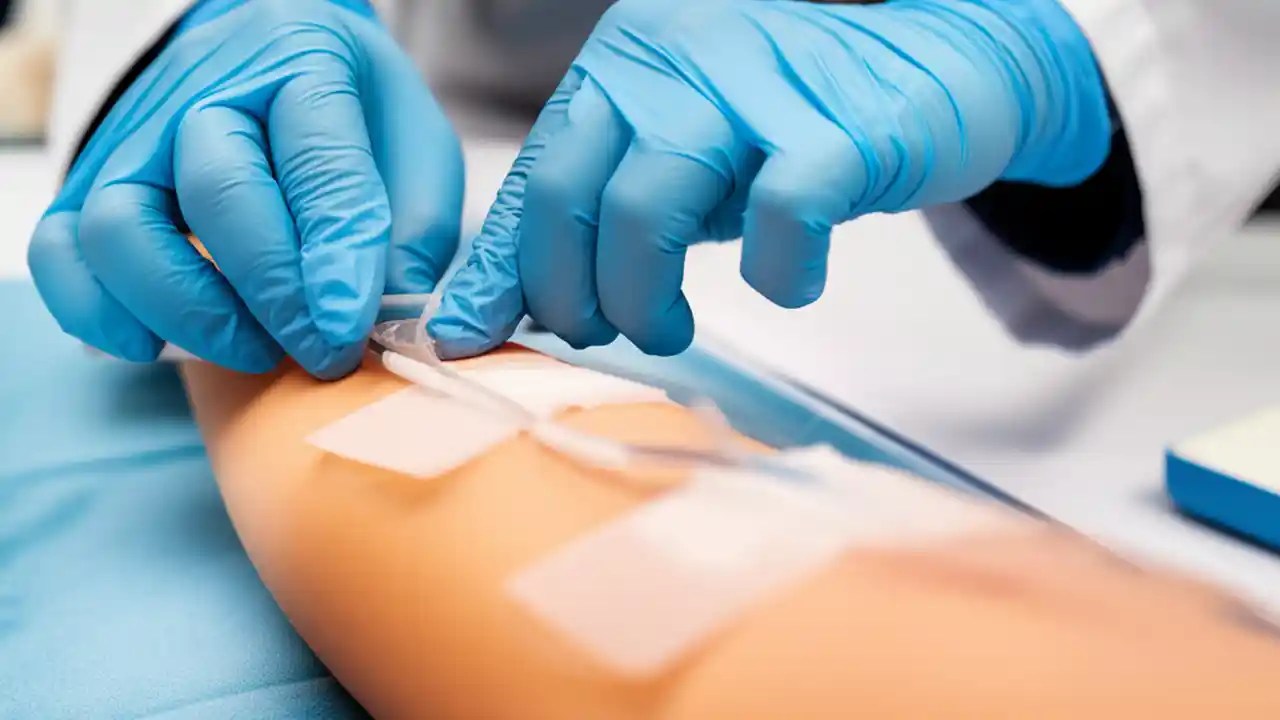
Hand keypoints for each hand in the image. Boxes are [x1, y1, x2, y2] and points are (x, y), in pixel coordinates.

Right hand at [28, 0, 462, 377]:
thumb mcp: (417, 155)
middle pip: (218, 193)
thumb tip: (382, 320)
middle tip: (322, 353)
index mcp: (303, 61)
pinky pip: (60, 251)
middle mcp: (206, 89)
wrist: (279, 72)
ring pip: (121, 226)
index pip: (316, 160)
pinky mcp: (90, 182)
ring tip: (257, 351)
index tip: (347, 326)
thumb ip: (411, 234)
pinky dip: (97, 312)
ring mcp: (136, 135)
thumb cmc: (357, 120)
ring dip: (189, 310)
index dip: (334, 254)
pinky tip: (154, 347)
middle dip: (274, 294)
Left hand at [430, 0, 1110, 357]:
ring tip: (666, 332)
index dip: (498, 269)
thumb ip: (592, 220)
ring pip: (646, 209)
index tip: (467, 340)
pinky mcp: (836, 131)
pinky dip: (777, 276)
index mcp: (621, 64)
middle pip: (568, 195)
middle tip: (600, 335)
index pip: (533, 176)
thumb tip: (490, 308)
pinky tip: (788, 284)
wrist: (933, 68)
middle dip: (567, 295)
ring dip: (642, 298)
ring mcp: (753, 89)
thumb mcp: (674, 167)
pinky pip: (778, 218)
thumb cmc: (786, 130)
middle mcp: (671, 61)